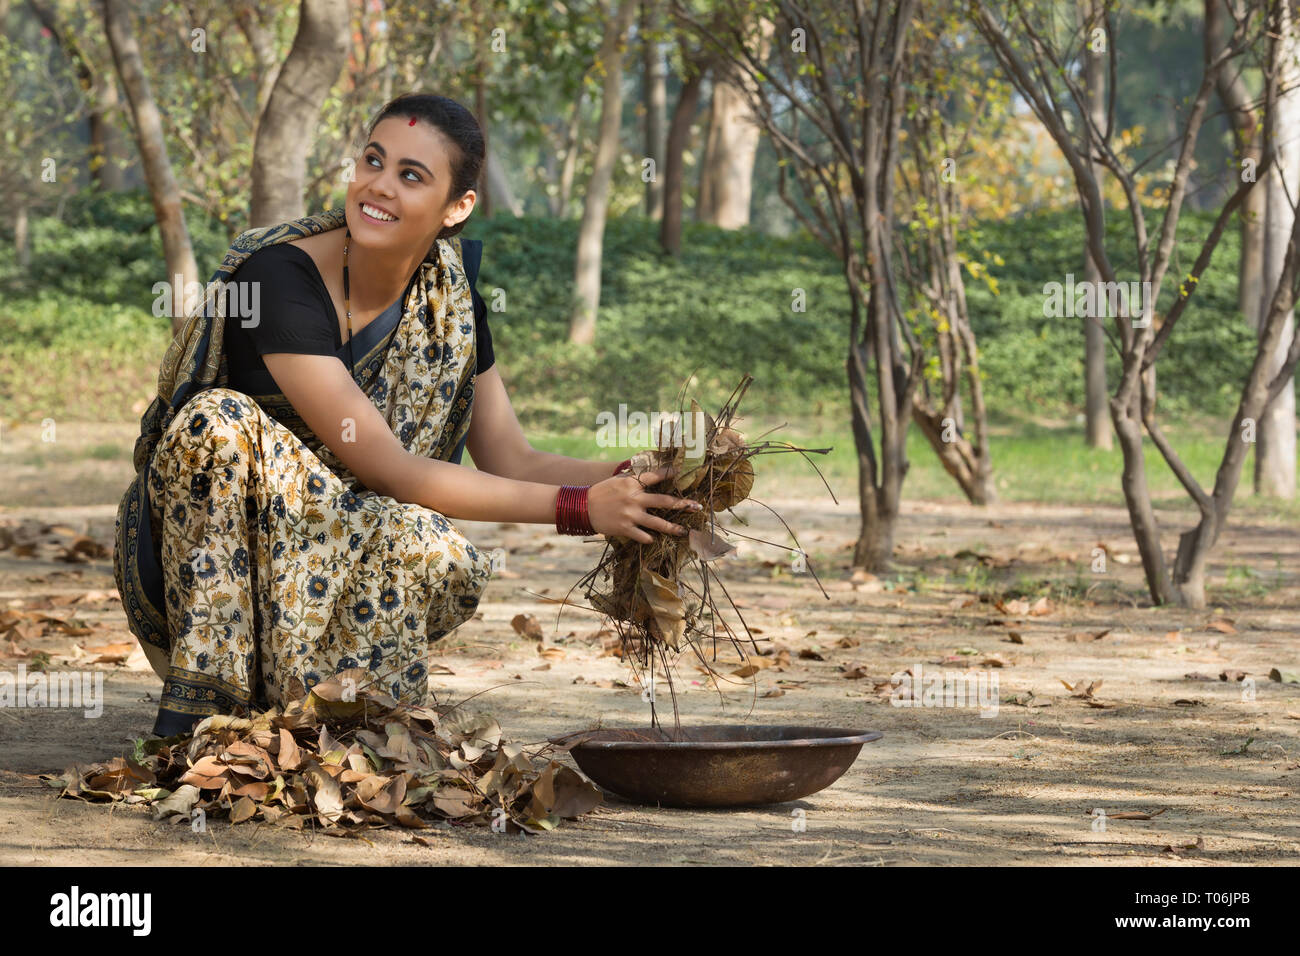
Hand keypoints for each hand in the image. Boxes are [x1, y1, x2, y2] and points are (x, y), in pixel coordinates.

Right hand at [586, 466, 702, 543]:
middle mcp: (634, 498)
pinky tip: (654, 539)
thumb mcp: (618, 481)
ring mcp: (630, 515)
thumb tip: (650, 474)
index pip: (655, 476)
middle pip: (664, 501)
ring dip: (673, 527)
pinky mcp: (625, 528)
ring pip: (657, 522)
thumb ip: (634, 479)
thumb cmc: (602, 492)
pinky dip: (650, 538)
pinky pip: (643, 535)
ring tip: (684, 531)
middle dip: (683, 504)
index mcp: (632, 484)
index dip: (669, 473)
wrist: (582, 507)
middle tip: (697, 506)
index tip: (681, 472)